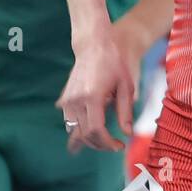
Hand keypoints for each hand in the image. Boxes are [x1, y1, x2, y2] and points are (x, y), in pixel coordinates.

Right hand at [57, 17, 145, 153]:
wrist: (93, 45)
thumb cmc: (113, 63)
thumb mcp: (126, 87)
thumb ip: (126, 112)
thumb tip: (127, 134)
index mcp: (93, 97)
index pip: (96, 131)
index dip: (107, 143)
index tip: (118, 146)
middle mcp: (76, 100)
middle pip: (84, 134)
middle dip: (99, 144)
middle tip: (113, 145)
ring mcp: (67, 99)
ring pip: (74, 130)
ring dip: (88, 139)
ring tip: (102, 142)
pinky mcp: (64, 98)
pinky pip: (69, 121)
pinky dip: (79, 130)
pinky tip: (88, 134)